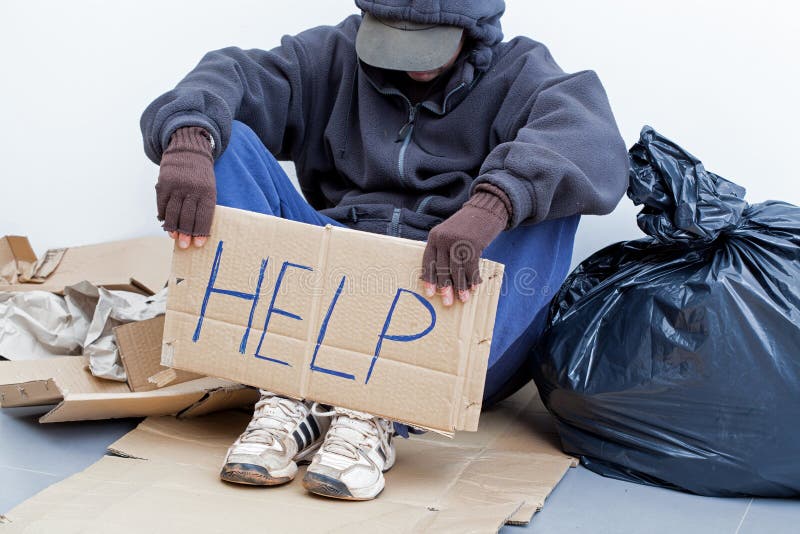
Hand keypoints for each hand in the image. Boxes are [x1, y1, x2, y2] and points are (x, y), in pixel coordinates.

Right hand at [156, 126, 215, 248]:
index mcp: (207, 191)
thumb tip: (195, 229)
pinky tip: (165, 223)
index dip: (200, 231)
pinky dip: (163, 215)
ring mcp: (176, 186)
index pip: (204, 216)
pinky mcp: (164, 183)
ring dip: (173, 227)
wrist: (188, 150)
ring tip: (174, 237)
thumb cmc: (201, 175)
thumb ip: (203, 205)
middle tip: (184, 245)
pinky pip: (162, 204)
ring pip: (173, 212)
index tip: (198, 244)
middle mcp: (192, 189)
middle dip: (186, 233)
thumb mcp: (209, 187)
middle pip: (188, 217)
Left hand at [421, 184, 510, 305]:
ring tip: (463, 299)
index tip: (430, 294)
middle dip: (445, 287)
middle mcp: (443, 238)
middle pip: (442, 268)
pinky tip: (474, 287)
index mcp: (434, 237)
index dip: (429, 279)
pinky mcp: (473, 243)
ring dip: (461, 286)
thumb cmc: (466, 227)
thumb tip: (442, 280)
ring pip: (457, 270)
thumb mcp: (449, 235)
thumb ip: (444, 252)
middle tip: (447, 302)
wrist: (484, 210)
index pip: (428, 261)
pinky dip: (473, 278)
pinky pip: (471, 266)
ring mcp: (458, 240)